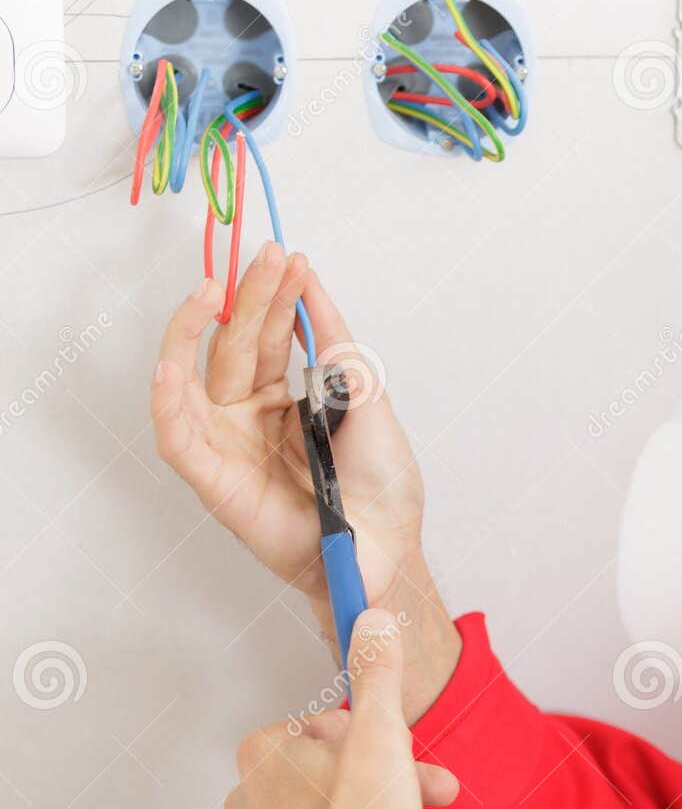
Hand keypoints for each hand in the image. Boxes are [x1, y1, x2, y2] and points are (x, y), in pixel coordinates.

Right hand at [151, 249, 460, 718]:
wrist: (386, 550)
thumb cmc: (382, 490)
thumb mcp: (373, 410)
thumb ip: (343, 360)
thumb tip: (319, 300)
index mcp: (292, 399)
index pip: (278, 336)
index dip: (284, 298)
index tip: (295, 260)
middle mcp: (255, 414)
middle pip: (241, 344)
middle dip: (254, 297)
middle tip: (269, 257)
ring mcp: (232, 442)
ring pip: (196, 374)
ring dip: (197, 329)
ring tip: (216, 288)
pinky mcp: (213, 477)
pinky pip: (177, 434)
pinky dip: (167, 399)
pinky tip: (172, 364)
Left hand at [224, 608, 472, 808]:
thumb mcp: (380, 737)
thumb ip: (379, 676)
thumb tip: (371, 617)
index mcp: (267, 760)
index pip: (330, 726)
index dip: (381, 737)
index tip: (407, 748)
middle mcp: (260, 808)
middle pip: (353, 781)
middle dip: (413, 788)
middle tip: (443, 794)